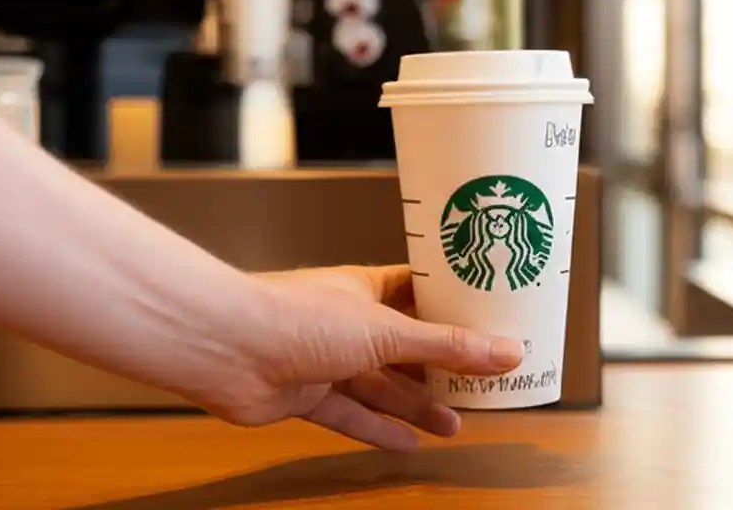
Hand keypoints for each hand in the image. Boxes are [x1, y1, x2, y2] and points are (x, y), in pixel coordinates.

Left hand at [186, 265, 523, 451]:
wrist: (226, 348)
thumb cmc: (297, 318)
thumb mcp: (386, 330)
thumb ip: (445, 346)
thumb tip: (506, 352)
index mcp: (365, 290)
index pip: (416, 293)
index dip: (449, 306)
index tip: (486, 319)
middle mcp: (346, 323)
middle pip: (402, 348)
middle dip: (438, 368)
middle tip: (478, 385)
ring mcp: (324, 361)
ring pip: (379, 386)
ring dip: (415, 405)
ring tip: (455, 423)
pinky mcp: (304, 396)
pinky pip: (350, 415)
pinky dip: (377, 429)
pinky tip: (408, 444)